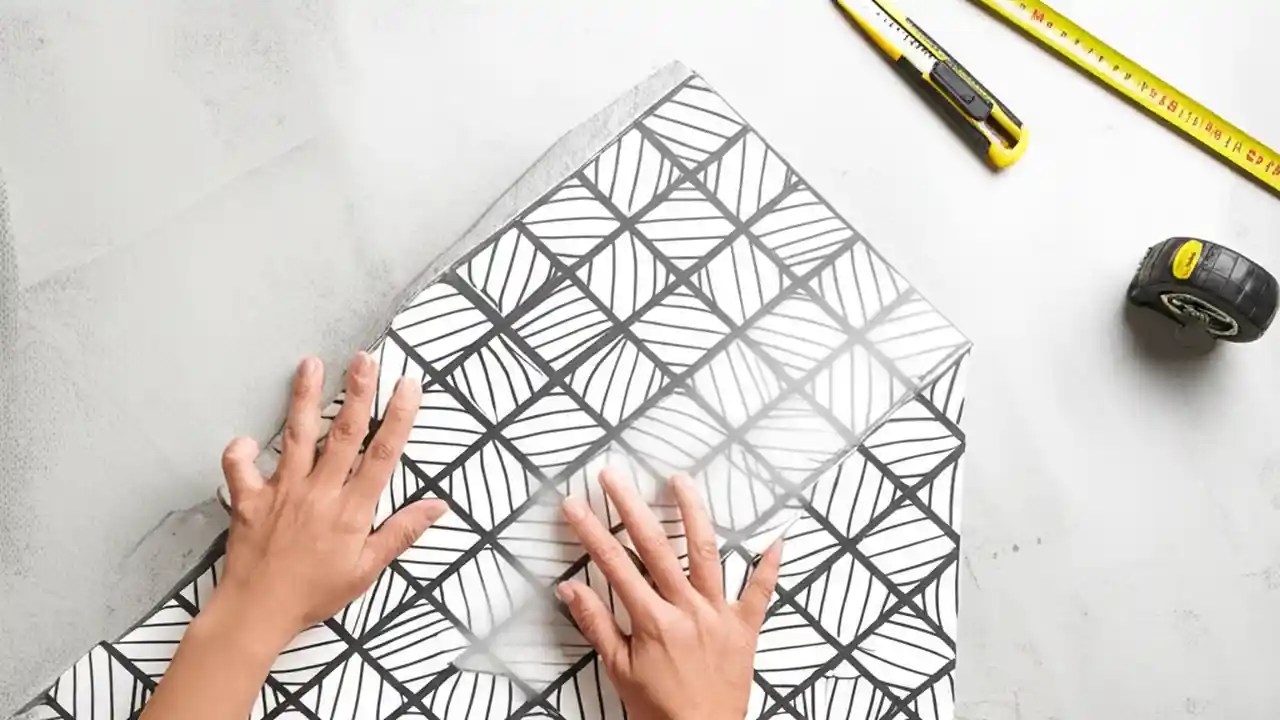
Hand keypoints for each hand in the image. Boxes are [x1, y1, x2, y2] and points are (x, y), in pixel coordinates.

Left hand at [140, 353, 446, 719]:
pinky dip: (240, 451)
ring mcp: (283, 492)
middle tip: (364, 359)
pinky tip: (246, 439)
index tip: (408, 386)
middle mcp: (319, 492)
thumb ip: (401, 532)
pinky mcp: (249, 500)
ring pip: (297, 437)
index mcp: (352, 509)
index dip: (398, 418)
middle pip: (343, 434)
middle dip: (356, 393)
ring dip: (305, 399)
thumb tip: (438, 506)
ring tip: (310, 365)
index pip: (383, 454)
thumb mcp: (367, 569)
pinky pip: (240, 468)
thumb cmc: (315, 593)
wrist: (258, 612)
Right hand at [558, 470, 781, 719]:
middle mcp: (687, 610)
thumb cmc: (660, 712)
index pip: (615, 566)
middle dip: (630, 507)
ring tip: (680, 480)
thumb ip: (596, 625)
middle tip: (613, 476)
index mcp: (653, 622)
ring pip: (707, 553)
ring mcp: (719, 615)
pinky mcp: (745, 627)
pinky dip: (769, 565)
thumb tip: (570, 588)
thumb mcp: (620, 671)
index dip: (592, 532)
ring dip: (693, 512)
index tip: (575, 505)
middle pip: (656, 547)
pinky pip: (760, 591)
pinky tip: (775, 537)